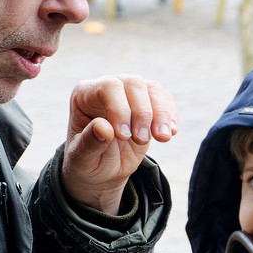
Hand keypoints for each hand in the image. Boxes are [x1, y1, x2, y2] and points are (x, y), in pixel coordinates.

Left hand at [62, 76, 176, 214]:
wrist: (103, 169)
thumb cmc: (88, 161)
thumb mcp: (82, 158)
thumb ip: (89, 143)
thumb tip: (103, 127)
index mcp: (85, 95)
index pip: (108, 88)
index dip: (120, 109)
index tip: (124, 137)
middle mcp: (108, 88)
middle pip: (134, 84)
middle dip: (142, 112)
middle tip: (141, 140)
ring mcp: (130, 94)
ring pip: (152, 89)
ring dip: (161, 114)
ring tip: (162, 138)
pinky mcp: (149, 104)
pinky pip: (165, 100)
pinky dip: (170, 116)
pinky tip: (169, 134)